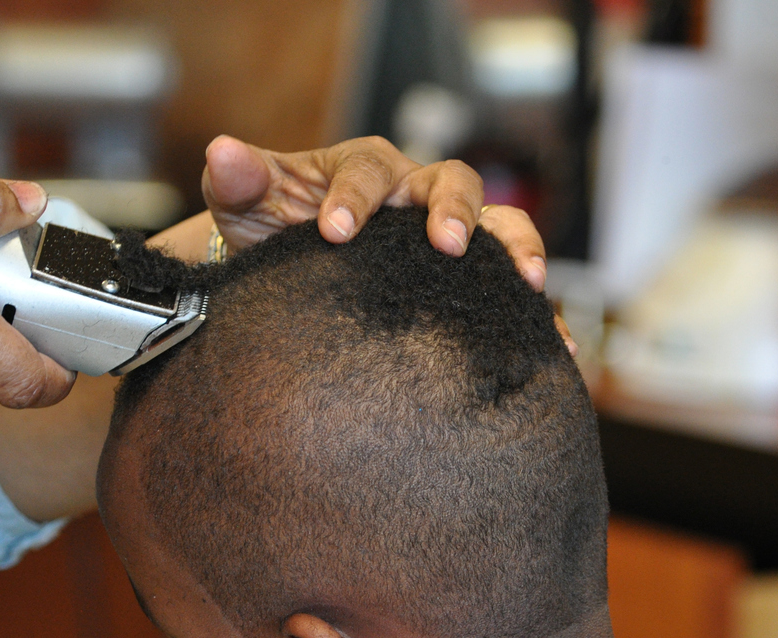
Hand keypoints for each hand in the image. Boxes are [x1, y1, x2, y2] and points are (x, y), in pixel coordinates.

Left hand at [201, 135, 549, 290]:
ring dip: (517, 250)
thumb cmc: (273, 230)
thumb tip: (221, 152)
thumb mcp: (249, 207)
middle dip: (452, 212)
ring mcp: (447, 237)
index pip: (370, 168)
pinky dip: (539, 313)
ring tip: (529, 283)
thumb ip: (239, 181)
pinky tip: (556, 346)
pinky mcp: (468, 283)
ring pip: (499, 226)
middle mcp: (416, 195)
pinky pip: (512, 289)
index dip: (355, 198)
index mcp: (366, 169)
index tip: (332, 233)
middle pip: (453, 182)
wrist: (293, 275)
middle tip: (444, 244)